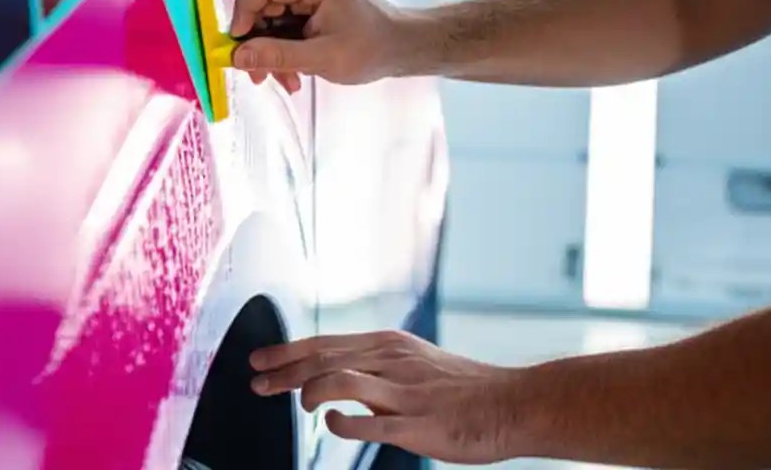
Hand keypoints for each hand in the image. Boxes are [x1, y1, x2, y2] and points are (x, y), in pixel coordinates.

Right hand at [229, 0, 417, 89]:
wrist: (400, 45)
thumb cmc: (371, 50)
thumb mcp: (322, 58)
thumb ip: (278, 56)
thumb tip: (236, 57)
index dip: (242, 14)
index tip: (238, 49)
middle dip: (258, 40)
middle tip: (261, 77)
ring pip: (268, 12)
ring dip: (270, 48)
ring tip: (287, 80)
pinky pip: (280, 16)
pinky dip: (282, 43)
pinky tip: (293, 70)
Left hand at [248, 330, 527, 464]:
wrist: (514, 404)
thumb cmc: (464, 389)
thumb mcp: (415, 363)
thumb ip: (376, 369)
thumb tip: (336, 381)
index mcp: (388, 345)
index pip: (324, 343)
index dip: (287, 352)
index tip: (259, 361)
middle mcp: (391, 361)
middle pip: (322, 359)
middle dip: (282, 371)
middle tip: (256, 384)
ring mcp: (404, 391)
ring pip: (339, 379)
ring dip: (308, 391)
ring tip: (300, 406)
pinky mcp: (417, 423)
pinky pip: (368, 421)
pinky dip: (342, 423)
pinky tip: (332, 426)